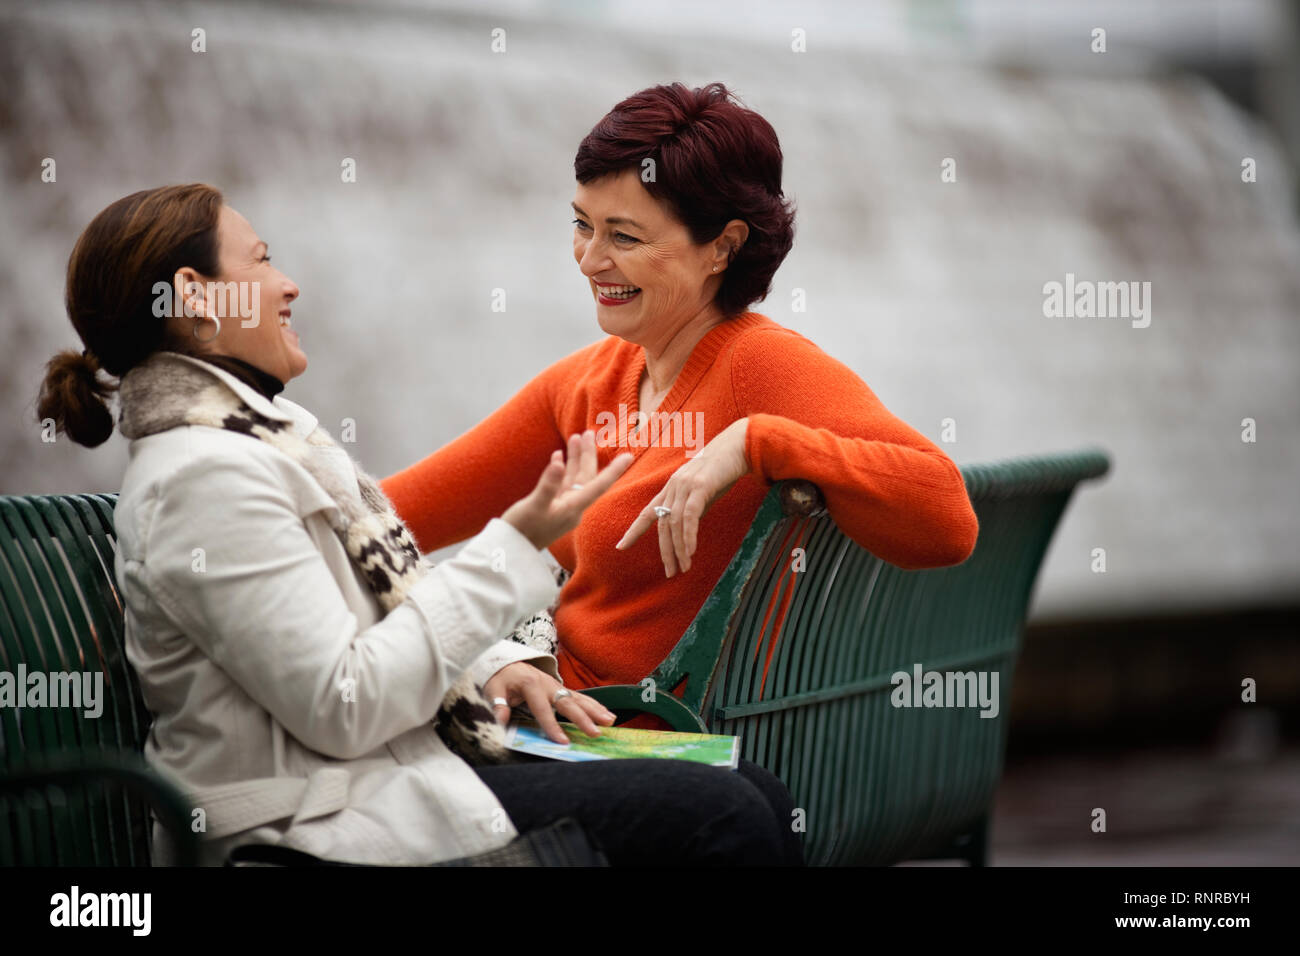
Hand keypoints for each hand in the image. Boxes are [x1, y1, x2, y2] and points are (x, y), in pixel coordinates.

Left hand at [482, 661, 615, 743]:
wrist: (506, 662)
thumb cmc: (500, 678)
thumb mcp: (492, 689)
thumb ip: (498, 705)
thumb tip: (501, 720)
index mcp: (530, 684)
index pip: (543, 709)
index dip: (552, 726)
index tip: (563, 741)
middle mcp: (548, 684)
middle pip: (567, 702)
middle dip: (583, 718)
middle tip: (595, 733)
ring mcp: (557, 685)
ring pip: (579, 698)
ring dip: (595, 710)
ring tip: (610, 721)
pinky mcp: (561, 689)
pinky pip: (580, 697)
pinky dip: (595, 705)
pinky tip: (607, 714)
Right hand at [502, 430, 632, 550]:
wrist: (511, 551)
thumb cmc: (522, 530)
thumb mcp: (534, 506)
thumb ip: (547, 484)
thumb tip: (558, 462)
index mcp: (573, 508)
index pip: (599, 485)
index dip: (614, 470)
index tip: (629, 456)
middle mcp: (572, 507)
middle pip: (586, 476)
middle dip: (588, 454)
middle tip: (589, 433)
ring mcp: (562, 506)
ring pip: (574, 478)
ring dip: (576, 458)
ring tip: (576, 437)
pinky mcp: (551, 506)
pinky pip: (562, 484)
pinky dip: (562, 468)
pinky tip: (558, 456)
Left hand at [614, 417, 749, 575]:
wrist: (738, 447)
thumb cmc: (723, 470)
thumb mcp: (704, 492)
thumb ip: (693, 508)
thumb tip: (687, 528)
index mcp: (671, 488)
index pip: (647, 512)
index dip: (634, 530)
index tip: (621, 546)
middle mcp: (673, 487)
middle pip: (662, 524)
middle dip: (665, 551)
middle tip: (670, 572)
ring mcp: (685, 486)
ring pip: (675, 523)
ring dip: (679, 549)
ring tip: (684, 567)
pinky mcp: (700, 487)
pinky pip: (689, 517)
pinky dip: (688, 536)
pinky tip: (690, 551)